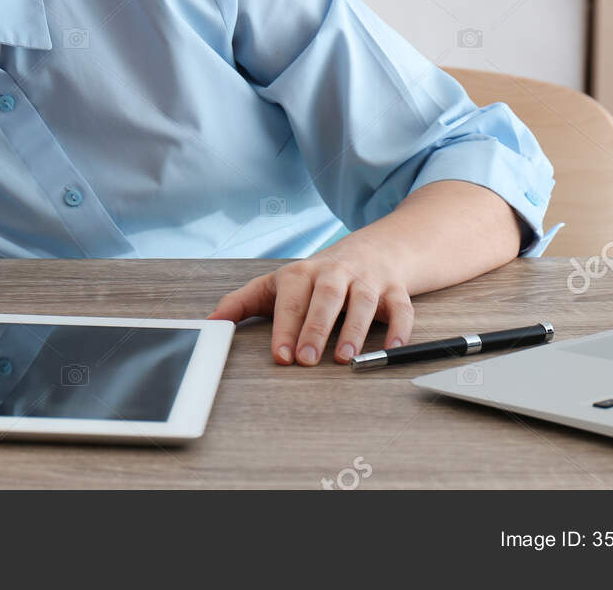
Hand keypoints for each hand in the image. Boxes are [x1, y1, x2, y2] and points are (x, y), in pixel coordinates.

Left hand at [206, 240, 414, 365]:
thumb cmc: (315, 278)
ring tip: (344, 359)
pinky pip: (402, 307)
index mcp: (302, 273)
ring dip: (355, 330)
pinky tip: (392, 348)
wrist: (371, 251)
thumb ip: (241, 303)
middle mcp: (336, 273)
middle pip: (327, 296)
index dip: (285, 327)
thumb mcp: (276, 284)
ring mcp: (367, 280)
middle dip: (316, 328)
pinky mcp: (394, 290)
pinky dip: (400, 327)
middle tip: (306, 360)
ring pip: (364, 301)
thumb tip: (210, 322)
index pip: (292, 298)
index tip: (280, 356)